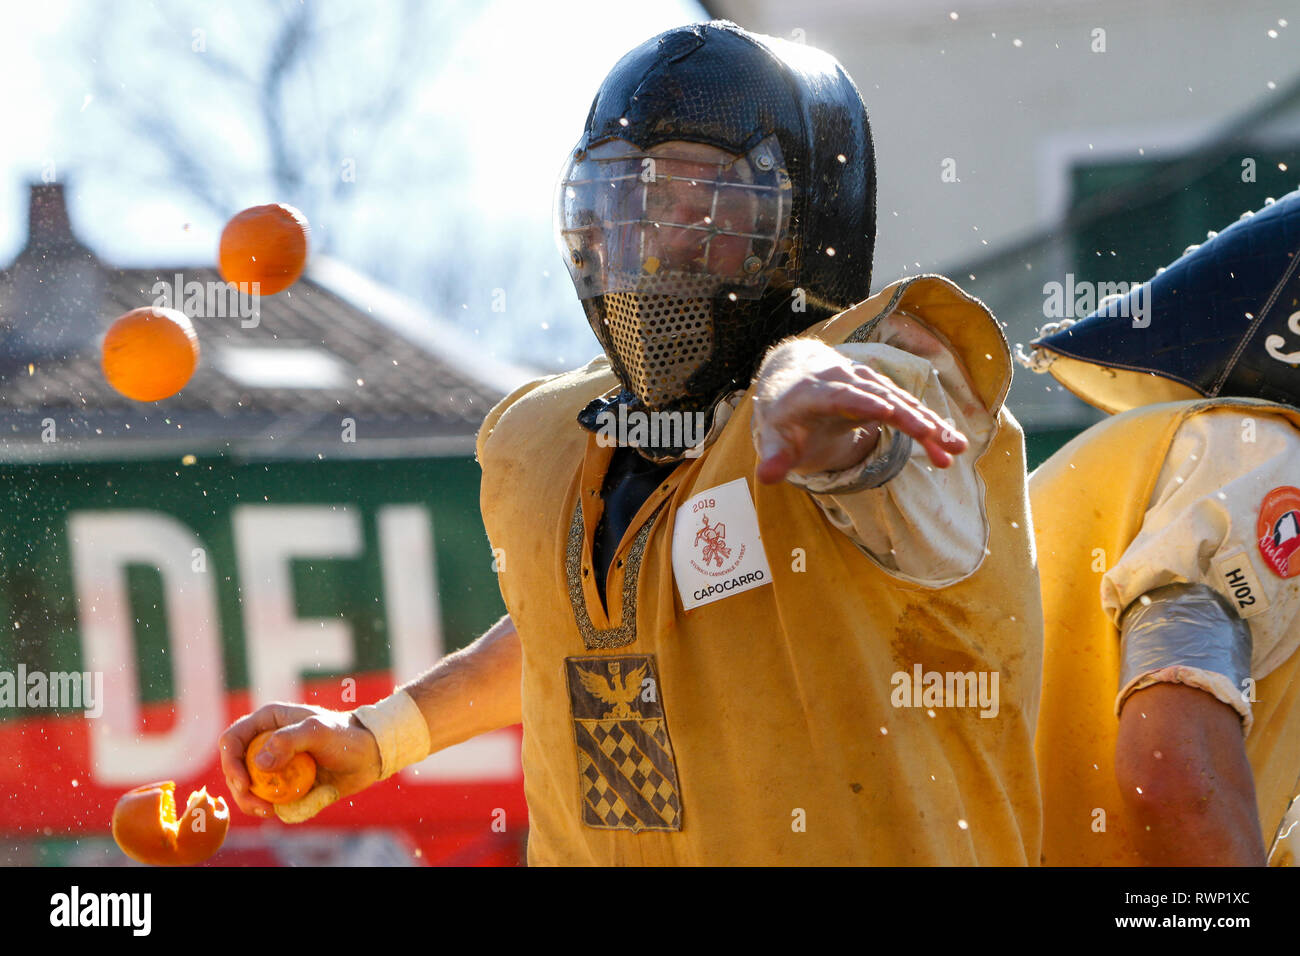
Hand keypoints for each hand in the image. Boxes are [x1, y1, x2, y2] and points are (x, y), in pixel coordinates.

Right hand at [218, 702, 381, 818]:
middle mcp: (265, 743)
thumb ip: (288, 741)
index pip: (232, 741)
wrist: (368, 756)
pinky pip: (272, 802)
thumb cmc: (345, 736)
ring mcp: (273, 766)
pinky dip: (282, 809)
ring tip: (272, 811)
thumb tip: (259, 763)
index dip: (231, 763)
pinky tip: (298, 806)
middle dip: (241, 791)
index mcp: (267, 722)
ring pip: (248, 790)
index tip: (245, 784)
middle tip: (260, 806)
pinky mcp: (284, 785)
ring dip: (256, 805)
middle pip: (235, 770)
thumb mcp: (319, 731)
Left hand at [752, 339, 967, 483]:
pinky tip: (948, 449)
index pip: (842, 395)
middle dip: (910, 416)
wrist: (795, 377)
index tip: (889, 412)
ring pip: (902, 403)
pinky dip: (928, 428)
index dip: (864, 402)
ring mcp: (867, 384)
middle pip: (882, 398)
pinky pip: (908, 410)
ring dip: (930, 424)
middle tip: (937, 437)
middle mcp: (846, 380)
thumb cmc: (783, 413)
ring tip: (957, 448)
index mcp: (817, 390)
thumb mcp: (772, 435)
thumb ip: (773, 456)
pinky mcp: (882, 393)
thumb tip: (767, 478)